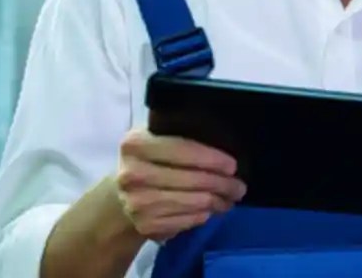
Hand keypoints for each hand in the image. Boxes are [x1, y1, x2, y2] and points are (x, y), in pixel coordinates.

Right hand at [114, 127, 246, 241]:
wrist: (120, 198)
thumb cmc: (149, 162)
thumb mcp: (156, 139)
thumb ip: (181, 136)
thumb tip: (227, 143)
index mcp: (136, 144)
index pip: (183, 150)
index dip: (213, 159)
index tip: (233, 166)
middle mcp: (133, 174)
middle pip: (195, 179)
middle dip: (224, 184)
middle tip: (240, 186)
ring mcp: (138, 203)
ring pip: (196, 202)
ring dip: (219, 201)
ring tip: (230, 198)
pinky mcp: (146, 226)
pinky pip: (189, 220)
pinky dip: (205, 215)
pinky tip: (211, 210)